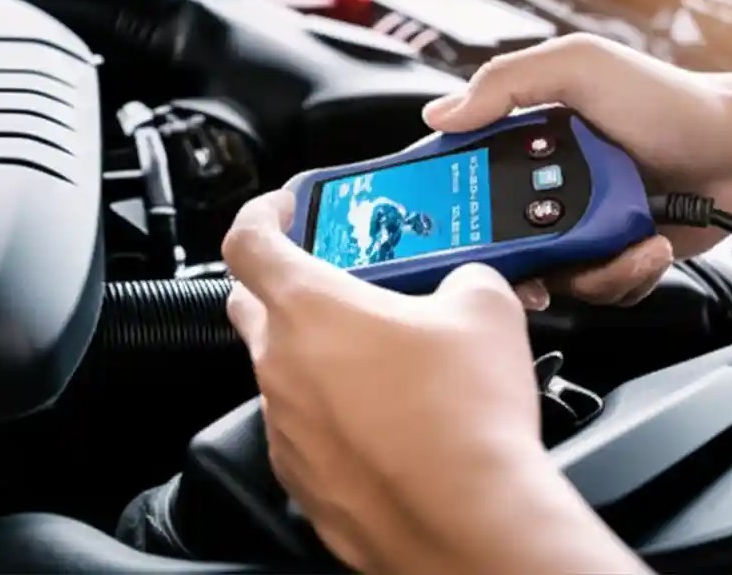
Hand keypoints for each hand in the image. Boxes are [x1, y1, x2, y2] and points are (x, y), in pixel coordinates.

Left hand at [222, 190, 643, 573]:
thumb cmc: (465, 417)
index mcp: (309, 307)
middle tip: (330, 279)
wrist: (467, 523)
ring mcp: (284, 426)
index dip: (260, 214)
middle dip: (280, 284)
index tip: (282, 209)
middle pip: (249, 304)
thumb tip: (465, 285)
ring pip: (279, 371)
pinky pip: (301, 430)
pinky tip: (384, 422)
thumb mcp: (485, 308)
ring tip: (378, 359)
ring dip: (313, 355)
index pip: (247, 240)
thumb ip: (462, 277)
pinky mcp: (300, 478)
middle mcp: (279, 364)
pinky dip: (330, 416)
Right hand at [424, 34, 731, 308]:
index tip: (438, 223)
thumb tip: (440, 114)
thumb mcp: (580, 67)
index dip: (443, 200)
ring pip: (544, 275)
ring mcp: (575, 228)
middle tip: (534, 258)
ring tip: (627, 244)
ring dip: (586, 271)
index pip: (461, 172)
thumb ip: (507, 82)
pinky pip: (591, 292)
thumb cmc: (669, 101)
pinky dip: (620, 278)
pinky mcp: (609, 261)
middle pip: (494, 240)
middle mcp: (542, 186)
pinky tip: (646, 248)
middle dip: (513, 257)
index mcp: (523, 138)